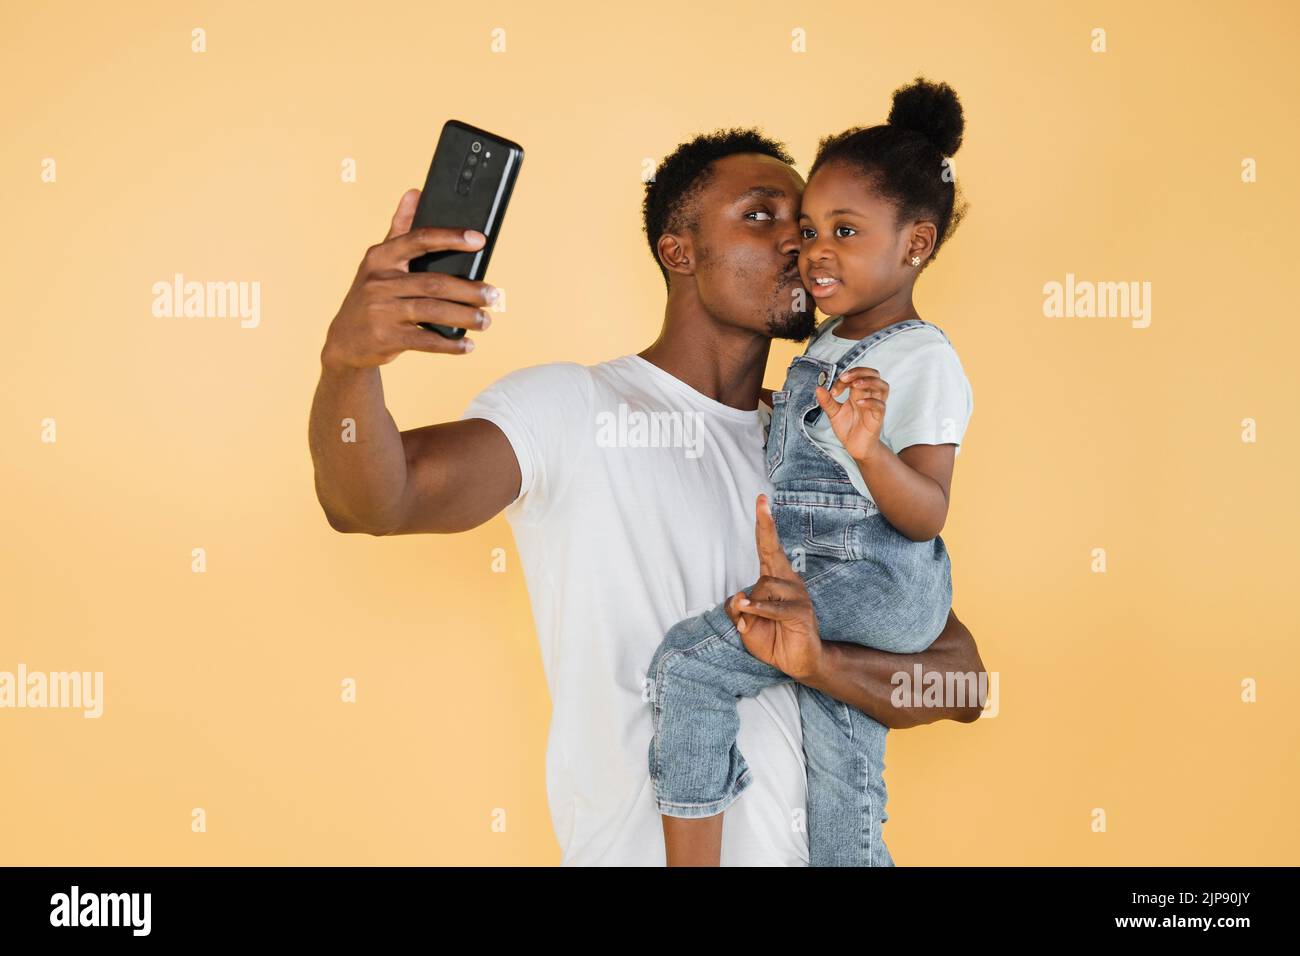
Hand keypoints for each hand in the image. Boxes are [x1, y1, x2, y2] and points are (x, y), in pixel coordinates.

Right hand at [320, 189, 500, 369]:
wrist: (345, 341)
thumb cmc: (371, 296)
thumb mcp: (378, 262)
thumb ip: (399, 229)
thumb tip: (415, 192)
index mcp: (380, 257)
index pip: (420, 240)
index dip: (451, 238)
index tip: (479, 240)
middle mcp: (379, 282)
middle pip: (434, 283)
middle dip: (469, 290)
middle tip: (494, 295)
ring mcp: (381, 311)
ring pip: (433, 311)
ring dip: (466, 317)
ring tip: (486, 320)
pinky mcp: (386, 338)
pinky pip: (426, 340)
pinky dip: (450, 344)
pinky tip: (467, 344)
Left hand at [723, 494, 824, 680]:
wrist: (798, 662)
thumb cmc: (772, 638)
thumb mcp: (745, 623)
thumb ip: (736, 609)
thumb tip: (738, 597)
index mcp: (774, 579)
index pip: (767, 548)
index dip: (764, 525)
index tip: (761, 500)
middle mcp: (788, 581)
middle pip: (772, 550)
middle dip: (765, 526)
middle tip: (761, 502)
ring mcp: (797, 595)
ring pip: (765, 586)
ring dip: (751, 604)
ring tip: (750, 619)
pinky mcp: (800, 613)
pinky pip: (774, 607)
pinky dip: (759, 608)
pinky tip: (747, 609)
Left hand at [814, 367, 888, 461]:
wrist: (856, 448)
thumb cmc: (848, 429)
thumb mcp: (834, 413)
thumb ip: (827, 401)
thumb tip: (818, 388)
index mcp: (858, 393)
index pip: (856, 376)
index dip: (845, 378)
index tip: (833, 391)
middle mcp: (869, 397)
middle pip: (874, 374)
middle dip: (860, 372)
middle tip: (844, 378)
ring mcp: (874, 407)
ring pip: (883, 386)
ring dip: (869, 381)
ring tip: (855, 385)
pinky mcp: (877, 418)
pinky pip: (880, 406)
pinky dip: (870, 401)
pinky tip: (858, 403)